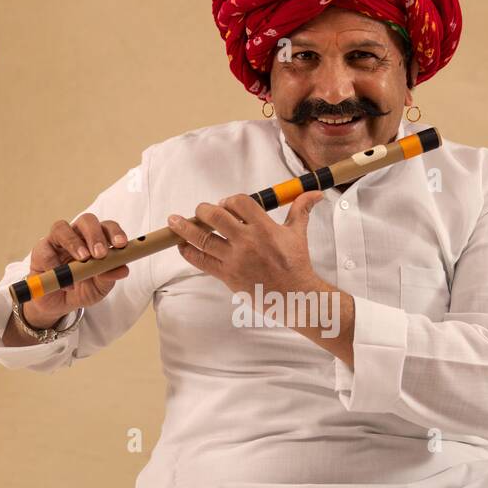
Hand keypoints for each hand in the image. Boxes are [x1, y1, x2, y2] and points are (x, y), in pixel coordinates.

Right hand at [21, 213, 130, 327]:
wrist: (59, 304)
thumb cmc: (83, 289)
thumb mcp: (100, 287)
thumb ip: (109, 277)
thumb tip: (123, 269)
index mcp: (97, 240)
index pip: (107, 227)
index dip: (115, 232)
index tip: (121, 245)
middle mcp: (78, 235)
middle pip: (86, 220)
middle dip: (95, 235)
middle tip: (100, 254)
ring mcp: (58, 241)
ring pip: (62, 227)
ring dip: (74, 242)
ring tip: (83, 259)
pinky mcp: (40, 251)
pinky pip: (45, 250)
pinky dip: (55, 265)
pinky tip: (65, 282)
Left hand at [167, 191, 326, 299]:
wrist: (295, 295)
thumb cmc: (296, 264)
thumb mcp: (298, 233)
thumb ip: (301, 209)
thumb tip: (315, 193)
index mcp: (264, 227)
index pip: (239, 203)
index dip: (229, 200)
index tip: (225, 204)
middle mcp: (246, 241)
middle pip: (215, 217)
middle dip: (204, 210)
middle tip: (201, 211)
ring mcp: (234, 259)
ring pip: (202, 238)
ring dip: (184, 228)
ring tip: (173, 221)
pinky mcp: (227, 275)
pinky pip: (201, 261)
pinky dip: (188, 252)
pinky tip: (181, 246)